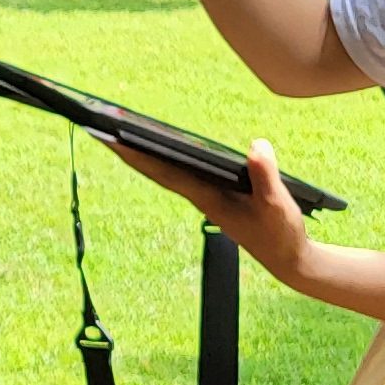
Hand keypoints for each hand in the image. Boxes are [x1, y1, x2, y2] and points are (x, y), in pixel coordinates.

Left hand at [109, 134, 314, 281]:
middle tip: (98, 125)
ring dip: (145, 152)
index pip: (163, 171)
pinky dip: (167, 157)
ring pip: (167, 170)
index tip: (109, 137)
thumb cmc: (281, 233)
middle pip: (156, 168)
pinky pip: (182, 172)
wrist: (287, 259)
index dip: (136, 154)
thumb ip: (265, 176)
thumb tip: (256, 145)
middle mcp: (199, 196)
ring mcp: (204, 197)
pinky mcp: (214, 196)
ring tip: (120, 129)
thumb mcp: (277, 204)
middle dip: (128, 148)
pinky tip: (160, 146)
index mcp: (206, 198)